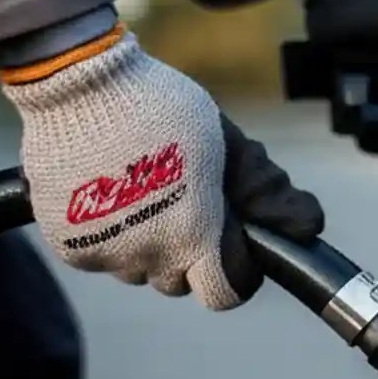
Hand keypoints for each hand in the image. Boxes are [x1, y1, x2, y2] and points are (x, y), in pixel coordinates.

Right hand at [1, 25, 323, 309]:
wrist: (76, 85)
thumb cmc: (163, 109)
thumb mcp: (228, 144)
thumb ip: (268, 191)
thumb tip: (309, 227)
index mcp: (194, 236)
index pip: (225, 293)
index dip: (236, 272)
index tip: (231, 242)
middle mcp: (148, 257)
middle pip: (180, 281)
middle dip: (189, 252)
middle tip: (183, 202)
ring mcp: (105, 255)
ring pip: (139, 269)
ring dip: (147, 242)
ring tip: (143, 187)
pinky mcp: (68, 246)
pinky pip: (100, 255)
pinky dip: (108, 231)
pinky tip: (109, 189)